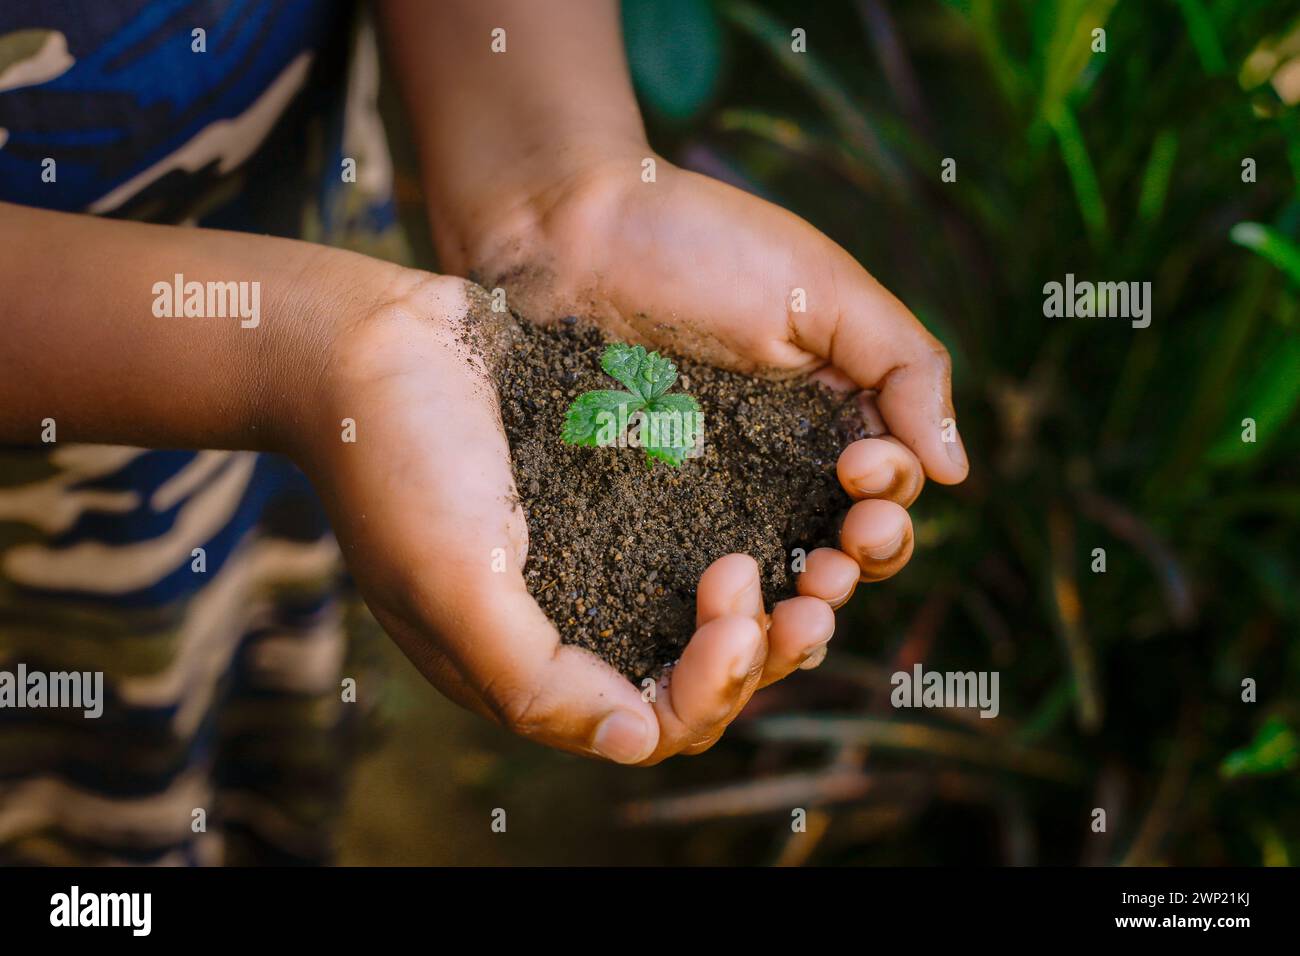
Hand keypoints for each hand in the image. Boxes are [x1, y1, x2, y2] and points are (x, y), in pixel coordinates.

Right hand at [296, 269, 833, 763]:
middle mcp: (575, 622)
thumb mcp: (452, 584)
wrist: (374, 341)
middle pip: (696, 677)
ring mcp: (599, 558)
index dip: (713, 686)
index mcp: (530, 665)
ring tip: (814, 561)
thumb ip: (535, 678)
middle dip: (759, 650)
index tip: (739, 607)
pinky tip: (789, 507)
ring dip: (773, 605)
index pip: (652, 722)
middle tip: (798, 590)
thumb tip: (634, 741)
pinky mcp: (618, 498)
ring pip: (711, 616)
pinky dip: (753, 537)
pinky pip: (701, 537)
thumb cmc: (398, 462)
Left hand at [436, 150, 967, 735]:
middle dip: (850, 568)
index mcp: (829, 421)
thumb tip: (955, 473)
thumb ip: (904, 367)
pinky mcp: (636, 520)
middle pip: (834, 554)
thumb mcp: (823, 288)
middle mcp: (774, 472)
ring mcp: (704, 502)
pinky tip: (718, 609)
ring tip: (793, 604)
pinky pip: (681, 582)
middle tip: (833, 563)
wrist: (566, 234)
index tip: (860, 471)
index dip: (888, 504)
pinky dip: (712, 609)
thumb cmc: (699, 243)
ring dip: (795, 608)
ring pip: (766, 586)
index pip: (884, 496)